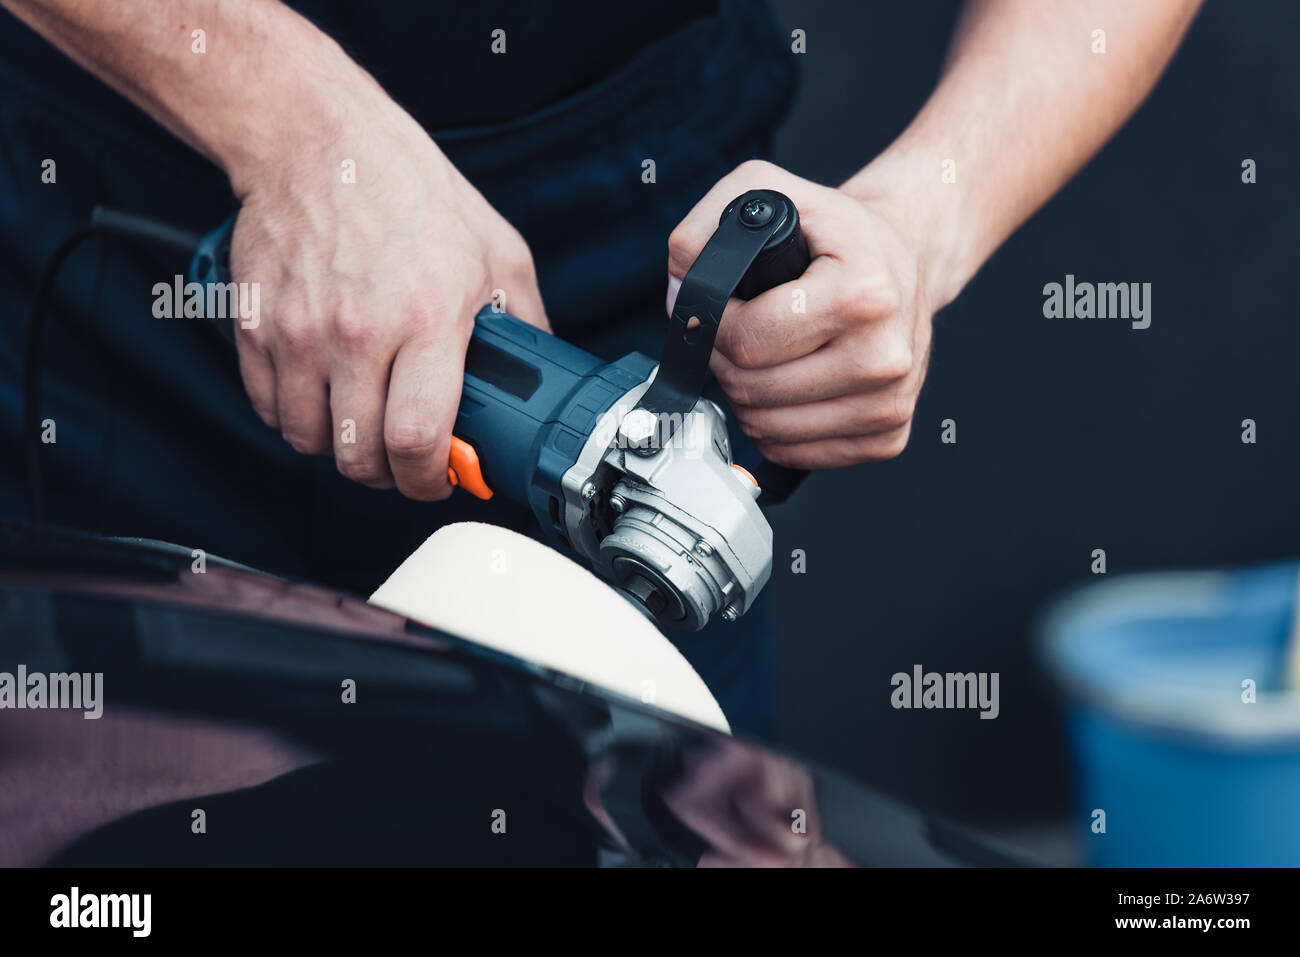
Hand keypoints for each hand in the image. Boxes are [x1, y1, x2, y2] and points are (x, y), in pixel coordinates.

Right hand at [229, 92, 547, 498]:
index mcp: (427, 318)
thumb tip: (543, 378)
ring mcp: (300, 331)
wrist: (318, 141)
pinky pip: (267, 408)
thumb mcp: (498, 252)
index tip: (437, 479)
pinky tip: (322, 396)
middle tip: (400, 460)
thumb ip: (525, 323)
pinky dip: (294, 417)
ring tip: (361, 423)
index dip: (427, 481)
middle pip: (358, 455)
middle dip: (385, 475)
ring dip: (338, 448)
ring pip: (309, 440)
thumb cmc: (410, 192)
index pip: (417, 439)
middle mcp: (359, 332)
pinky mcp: (257, 326)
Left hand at [667, 159, 944, 469]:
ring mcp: (890, 402)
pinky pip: (794, 452)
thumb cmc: (839, 235)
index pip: (750, 340)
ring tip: (764, 356)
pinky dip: (774, 427)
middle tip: (741, 331)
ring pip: (766, 429)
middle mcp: (885, 355)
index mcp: (865, 294)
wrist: (906, 261)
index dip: (715, 324)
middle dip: (727, 360)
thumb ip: (707, 229)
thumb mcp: (771, 194)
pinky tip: (788, 387)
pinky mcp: (888, 436)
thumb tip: (678, 292)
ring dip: (746, 396)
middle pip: (753, 388)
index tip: (723, 306)